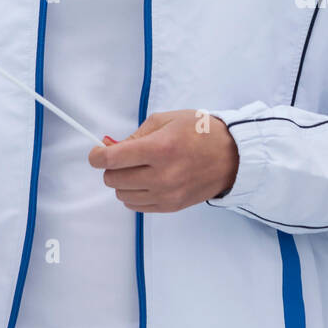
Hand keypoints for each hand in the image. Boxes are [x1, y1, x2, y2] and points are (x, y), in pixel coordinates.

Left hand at [87, 110, 239, 211]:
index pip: (112, 159)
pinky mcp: (171, 207)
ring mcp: (166, 194)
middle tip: (121, 157)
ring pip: (122, 195)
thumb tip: (111, 147)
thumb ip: (135, 135)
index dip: (96, 156)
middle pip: (113, 179)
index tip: (96, 152)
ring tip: (136, 169)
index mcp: (159, 149)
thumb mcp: (166, 120)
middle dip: (110, 167)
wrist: (231, 156)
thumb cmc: (200, 132)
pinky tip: (144, 181)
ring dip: (122, 181)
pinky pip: (136, 206)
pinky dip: (133, 194)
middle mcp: (161, 175)